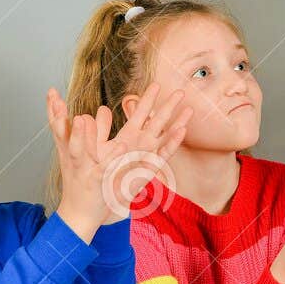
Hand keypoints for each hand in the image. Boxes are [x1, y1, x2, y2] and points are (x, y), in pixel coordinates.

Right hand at [49, 88, 117, 238]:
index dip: (53, 110)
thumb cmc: (81, 183)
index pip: (58, 127)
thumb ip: (92, 132)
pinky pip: (104, 168)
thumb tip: (92, 111)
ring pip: (78, 151)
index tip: (50, 91)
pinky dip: (112, 157)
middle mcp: (71, 159)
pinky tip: (122, 146)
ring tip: (81, 119)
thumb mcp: (81, 157)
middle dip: (59, 118)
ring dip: (79, 135)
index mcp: (68, 151)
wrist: (78, 216)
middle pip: (63, 136)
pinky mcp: (96, 182)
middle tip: (57, 101)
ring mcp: (82, 170)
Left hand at [99, 84, 190, 216]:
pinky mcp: (150, 168)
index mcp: (129, 136)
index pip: (140, 113)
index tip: (156, 84)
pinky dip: (173, 142)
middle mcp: (141, 143)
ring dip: (177, 123)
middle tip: (180, 91)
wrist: (101, 199)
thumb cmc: (98, 174)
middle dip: (169, 106)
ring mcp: (148, 155)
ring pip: (166, 136)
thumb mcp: (95, 149)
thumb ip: (97, 131)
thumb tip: (97, 110)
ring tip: (189, 110)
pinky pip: (163, 154)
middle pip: (157, 120)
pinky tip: (181, 130)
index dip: (147, 99)